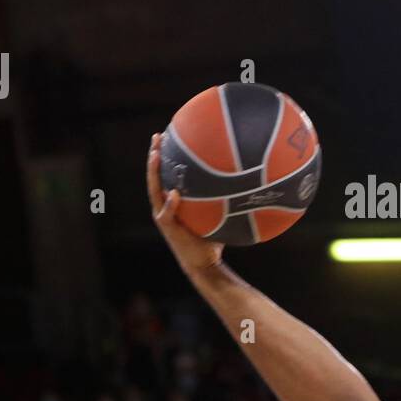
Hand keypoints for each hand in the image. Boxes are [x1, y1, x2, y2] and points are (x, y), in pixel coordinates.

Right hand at [147, 132, 223, 274]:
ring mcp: (164, 217)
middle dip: (154, 157)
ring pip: (154, 191)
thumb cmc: (212, 238)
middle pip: (154, 177)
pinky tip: (174, 192)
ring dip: (154, 173)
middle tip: (157, 137)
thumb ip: (221, 198)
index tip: (165, 136)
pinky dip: (171, 204)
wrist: (204, 264)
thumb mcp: (216, 214)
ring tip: (156, 155)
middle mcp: (163, 207)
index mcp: (172, 202)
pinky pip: (168, 214)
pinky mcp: (169, 229)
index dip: (163, 156)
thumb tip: (245, 178)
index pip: (164, 175)